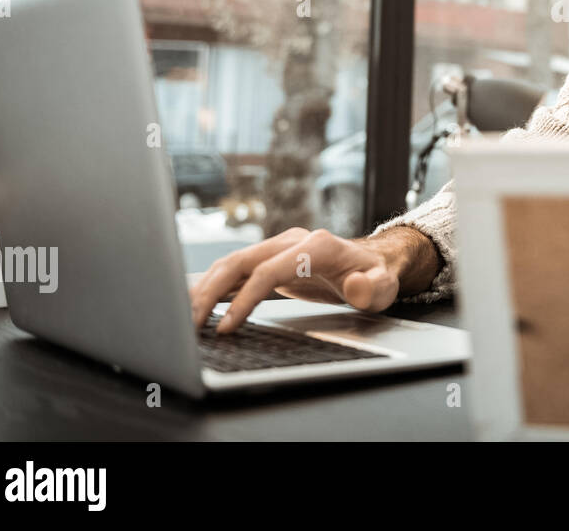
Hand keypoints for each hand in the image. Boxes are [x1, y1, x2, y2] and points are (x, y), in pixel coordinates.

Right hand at [188, 226, 438, 332]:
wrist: (375, 260)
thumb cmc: (377, 275)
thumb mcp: (383, 286)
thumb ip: (371, 288)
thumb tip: (353, 287)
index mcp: (316, 246)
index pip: (268, 272)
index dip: (244, 299)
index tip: (226, 327)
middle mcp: (292, 241)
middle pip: (240, 261)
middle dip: (210, 292)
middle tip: (191, 324)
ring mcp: (279, 247)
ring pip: (232, 263)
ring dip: (206, 288)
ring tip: (185, 316)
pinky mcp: (272, 259)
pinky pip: (237, 270)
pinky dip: (214, 285)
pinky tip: (196, 301)